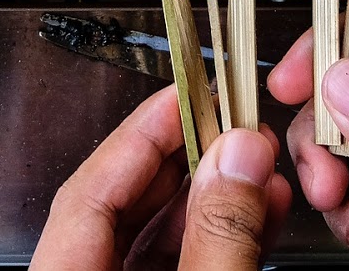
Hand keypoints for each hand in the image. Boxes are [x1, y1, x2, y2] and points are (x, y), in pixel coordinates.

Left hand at [30, 85, 293, 269]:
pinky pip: (180, 268)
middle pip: (124, 206)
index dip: (141, 134)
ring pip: (157, 240)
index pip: (89, 187)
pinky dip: (219, 242)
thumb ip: (217, 235)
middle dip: (187, 161)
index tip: (185, 94)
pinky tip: (259, 217)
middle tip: (232, 124)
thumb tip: (238, 159)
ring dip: (213, 202)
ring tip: (258, 169)